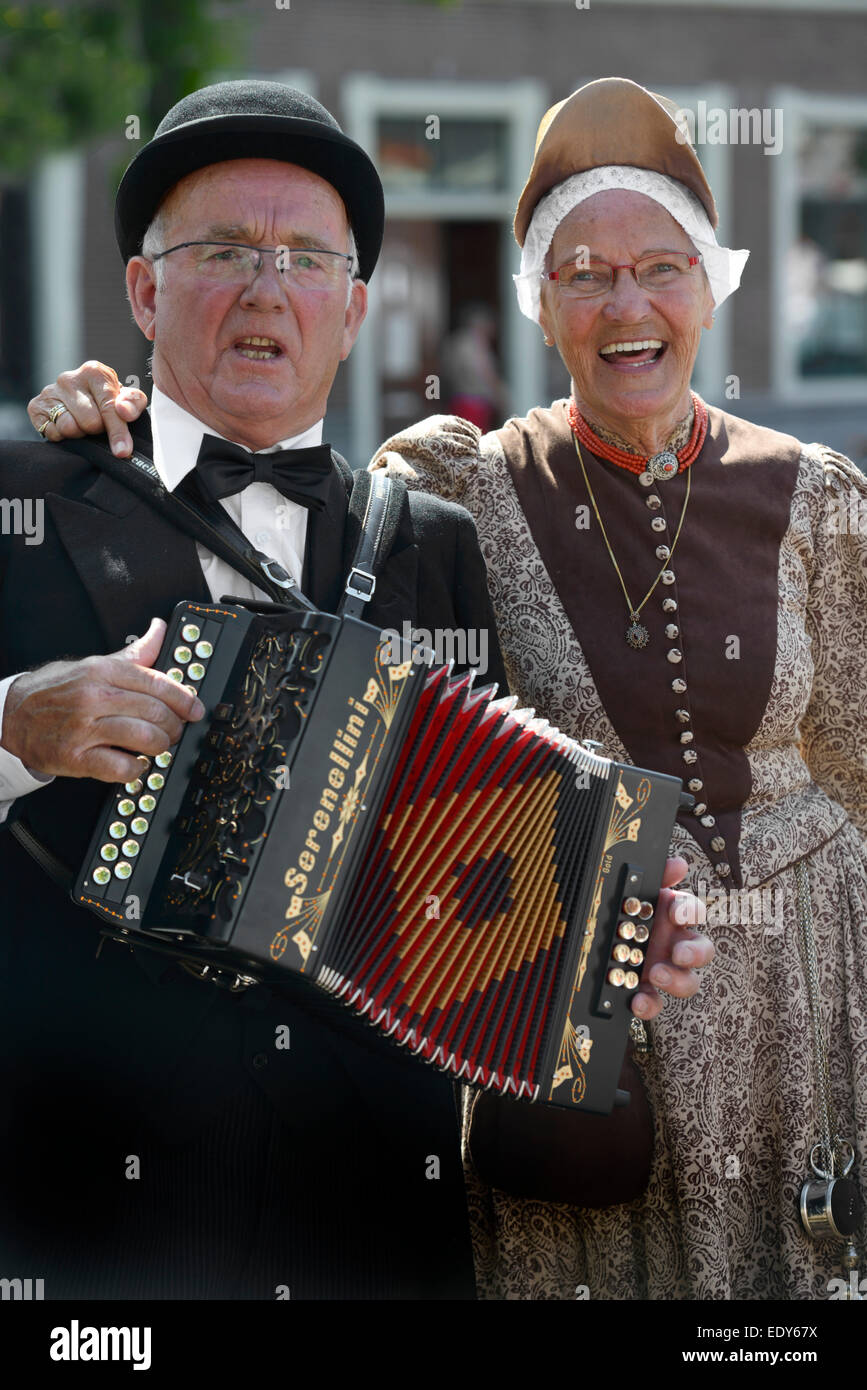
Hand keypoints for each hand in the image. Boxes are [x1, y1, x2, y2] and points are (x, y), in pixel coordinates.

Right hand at [0, 619, 203, 782]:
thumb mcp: (94, 664)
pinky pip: (122, 767)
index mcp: (103, 671)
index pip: (158, 683)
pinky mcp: (76, 757)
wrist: (12, 715)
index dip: (185, 699)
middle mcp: (95, 697)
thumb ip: (133, 653)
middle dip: (175, 726)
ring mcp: (85, 728)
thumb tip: (159, 629)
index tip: (196, 710)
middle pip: (156, 712)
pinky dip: (136, 768)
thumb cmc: (57, 691)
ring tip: (157, 746)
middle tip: (175, 731)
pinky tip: (134, 762)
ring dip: (160, 746)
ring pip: (145, 739)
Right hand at [28, 361, 145, 456]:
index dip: (117, 431)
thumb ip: (133, 404)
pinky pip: (52, 433)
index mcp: (95, 372)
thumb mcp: (130, 401)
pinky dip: (62, 436)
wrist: (86, 402)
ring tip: (83, 425)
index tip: (123, 451)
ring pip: (69, 428)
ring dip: (80, 434)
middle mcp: (69, 378)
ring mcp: (50, 391)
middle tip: (98, 425)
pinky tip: (68, 426)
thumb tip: (123, 411)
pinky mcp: (36, 406)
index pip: (108, 407)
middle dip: (97, 430)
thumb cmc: (112, 402)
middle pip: (90, 422)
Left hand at [631, 856, 711, 1019]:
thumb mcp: (633, 890)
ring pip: (687, 981)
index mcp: (671, 916)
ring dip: (677, 980)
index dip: (689, 912)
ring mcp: (663, 969)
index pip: (693, 911)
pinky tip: (636, 1000)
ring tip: (657, 975)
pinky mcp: (646, 991)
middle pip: (702, 950)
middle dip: (695, 953)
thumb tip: (679, 863)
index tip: (674, 914)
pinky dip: (649, 1004)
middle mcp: (674, 943)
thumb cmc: (621, 910)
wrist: (592, 941)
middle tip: (678, 953)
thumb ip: (657, 875)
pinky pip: (656, 1003)